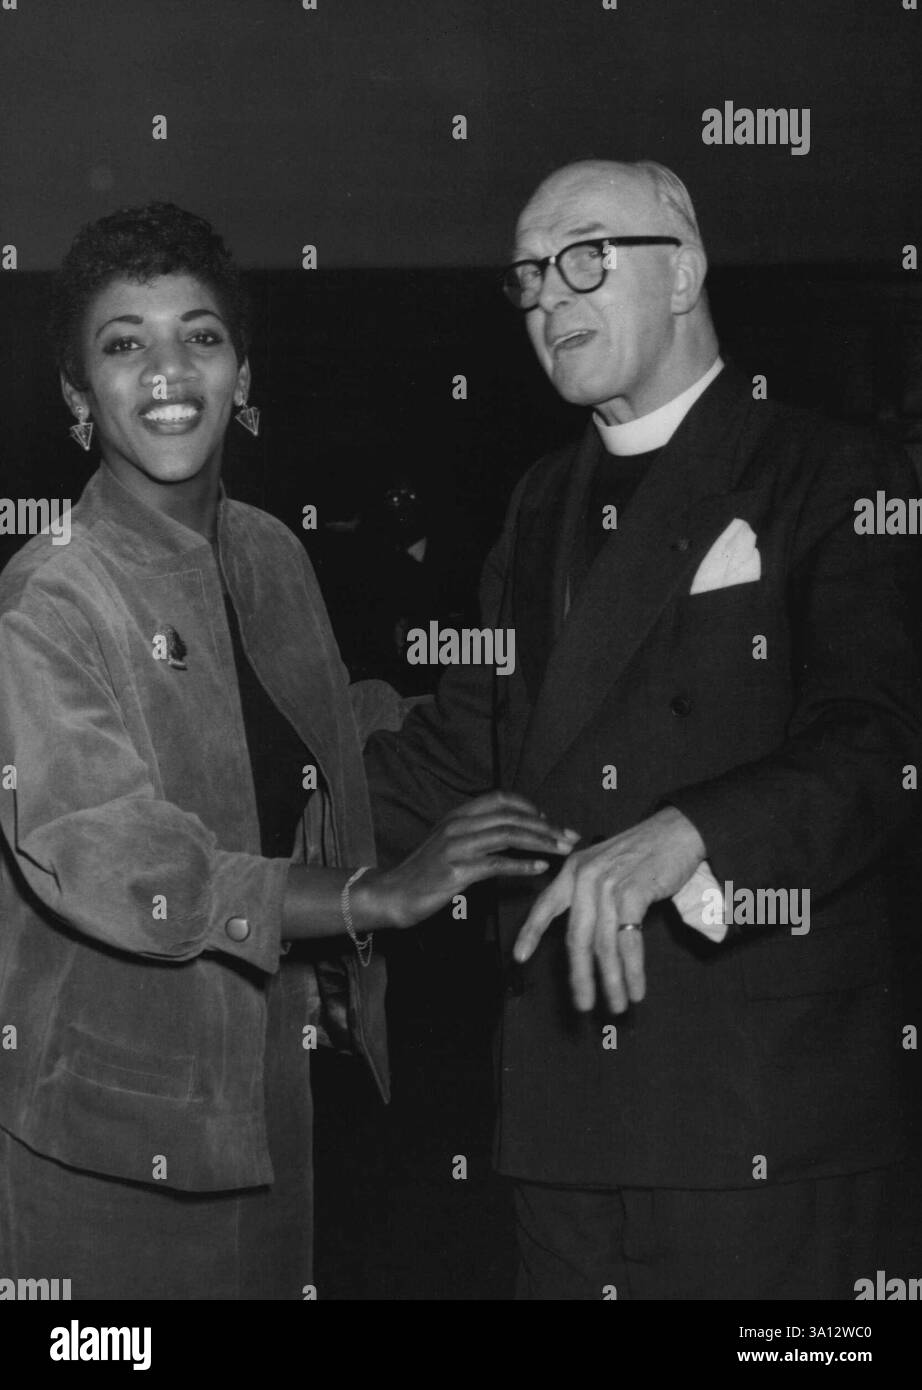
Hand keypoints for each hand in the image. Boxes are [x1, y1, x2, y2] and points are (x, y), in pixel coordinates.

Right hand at [362, 792, 578, 929]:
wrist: (394, 894)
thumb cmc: (424, 872)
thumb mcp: (448, 843)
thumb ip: (476, 833)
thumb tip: (512, 832)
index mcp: (457, 815)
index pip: (501, 798)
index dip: (529, 807)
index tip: (548, 820)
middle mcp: (458, 825)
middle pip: (511, 817)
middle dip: (545, 826)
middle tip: (569, 836)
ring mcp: (456, 847)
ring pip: (508, 836)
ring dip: (541, 842)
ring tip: (562, 849)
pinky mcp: (457, 871)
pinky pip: (497, 864)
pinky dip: (522, 866)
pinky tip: (539, 868)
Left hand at [513, 807, 705, 1012]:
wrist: (678, 830)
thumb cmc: (644, 852)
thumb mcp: (605, 865)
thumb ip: (589, 894)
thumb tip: (583, 937)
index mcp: (573, 870)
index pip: (545, 905)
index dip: (531, 933)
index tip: (518, 957)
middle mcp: (585, 877)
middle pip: (576, 938)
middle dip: (579, 977)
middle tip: (583, 1006)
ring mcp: (608, 885)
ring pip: (603, 946)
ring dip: (611, 982)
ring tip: (618, 1005)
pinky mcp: (633, 893)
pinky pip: (628, 941)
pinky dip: (633, 970)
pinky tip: (636, 988)